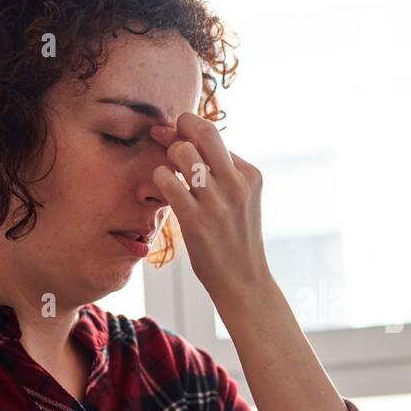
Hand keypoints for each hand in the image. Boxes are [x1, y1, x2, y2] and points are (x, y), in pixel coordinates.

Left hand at [149, 113, 270, 300]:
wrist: (244, 281)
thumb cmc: (234, 238)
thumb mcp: (241, 199)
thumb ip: (221, 171)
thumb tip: (183, 139)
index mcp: (250, 175)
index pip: (214, 135)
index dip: (187, 129)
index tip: (172, 134)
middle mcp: (237, 184)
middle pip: (202, 131)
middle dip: (178, 129)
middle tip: (165, 142)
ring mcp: (218, 202)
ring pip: (182, 152)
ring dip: (168, 158)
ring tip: (169, 176)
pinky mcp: (197, 221)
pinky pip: (168, 181)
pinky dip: (160, 180)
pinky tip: (163, 192)